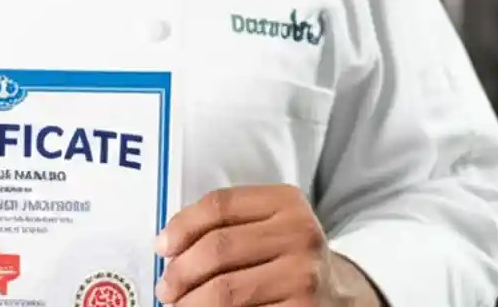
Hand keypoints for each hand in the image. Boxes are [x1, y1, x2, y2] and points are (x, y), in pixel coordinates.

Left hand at [154, 186, 382, 305]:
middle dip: (180, 271)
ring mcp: (304, 276)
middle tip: (165, 287)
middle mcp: (300, 234)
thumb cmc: (283, 255)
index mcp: (286, 202)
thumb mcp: (266, 224)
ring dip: (190, 302)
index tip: (161, 247)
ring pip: (225, 289)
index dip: (182, 225)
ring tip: (178, 305)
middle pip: (218, 247)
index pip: (219, 205)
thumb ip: (223, 223)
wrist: (336, 294)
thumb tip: (167, 246)